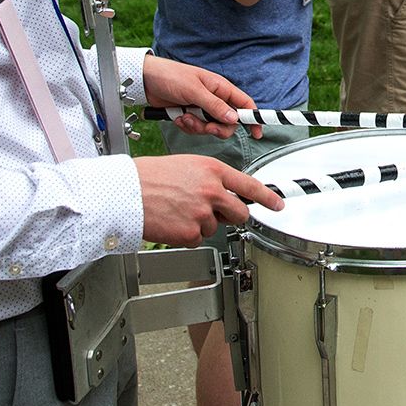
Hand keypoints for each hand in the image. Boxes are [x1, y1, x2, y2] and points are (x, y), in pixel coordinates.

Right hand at [134, 155, 285, 245]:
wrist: (127, 192)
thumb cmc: (151, 177)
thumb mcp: (188, 166)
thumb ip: (210, 179)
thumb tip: (224, 194)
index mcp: (212, 171)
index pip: (249, 186)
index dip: (268, 197)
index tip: (278, 204)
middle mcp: (212, 191)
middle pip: (240, 212)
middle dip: (232, 215)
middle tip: (215, 212)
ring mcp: (203, 213)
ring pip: (215, 226)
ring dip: (201, 223)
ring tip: (178, 210)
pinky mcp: (191, 233)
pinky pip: (197, 238)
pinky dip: (187, 234)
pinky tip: (173, 221)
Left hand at [141, 55, 258, 137]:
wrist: (146, 80)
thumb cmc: (171, 76)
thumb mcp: (194, 90)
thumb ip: (215, 106)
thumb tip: (234, 118)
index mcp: (220, 88)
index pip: (244, 104)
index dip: (253, 118)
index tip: (257, 132)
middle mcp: (214, 98)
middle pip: (228, 122)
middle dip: (216, 128)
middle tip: (205, 126)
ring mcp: (201, 108)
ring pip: (210, 127)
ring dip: (197, 127)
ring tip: (184, 117)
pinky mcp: (190, 115)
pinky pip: (196, 129)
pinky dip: (187, 126)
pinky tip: (178, 117)